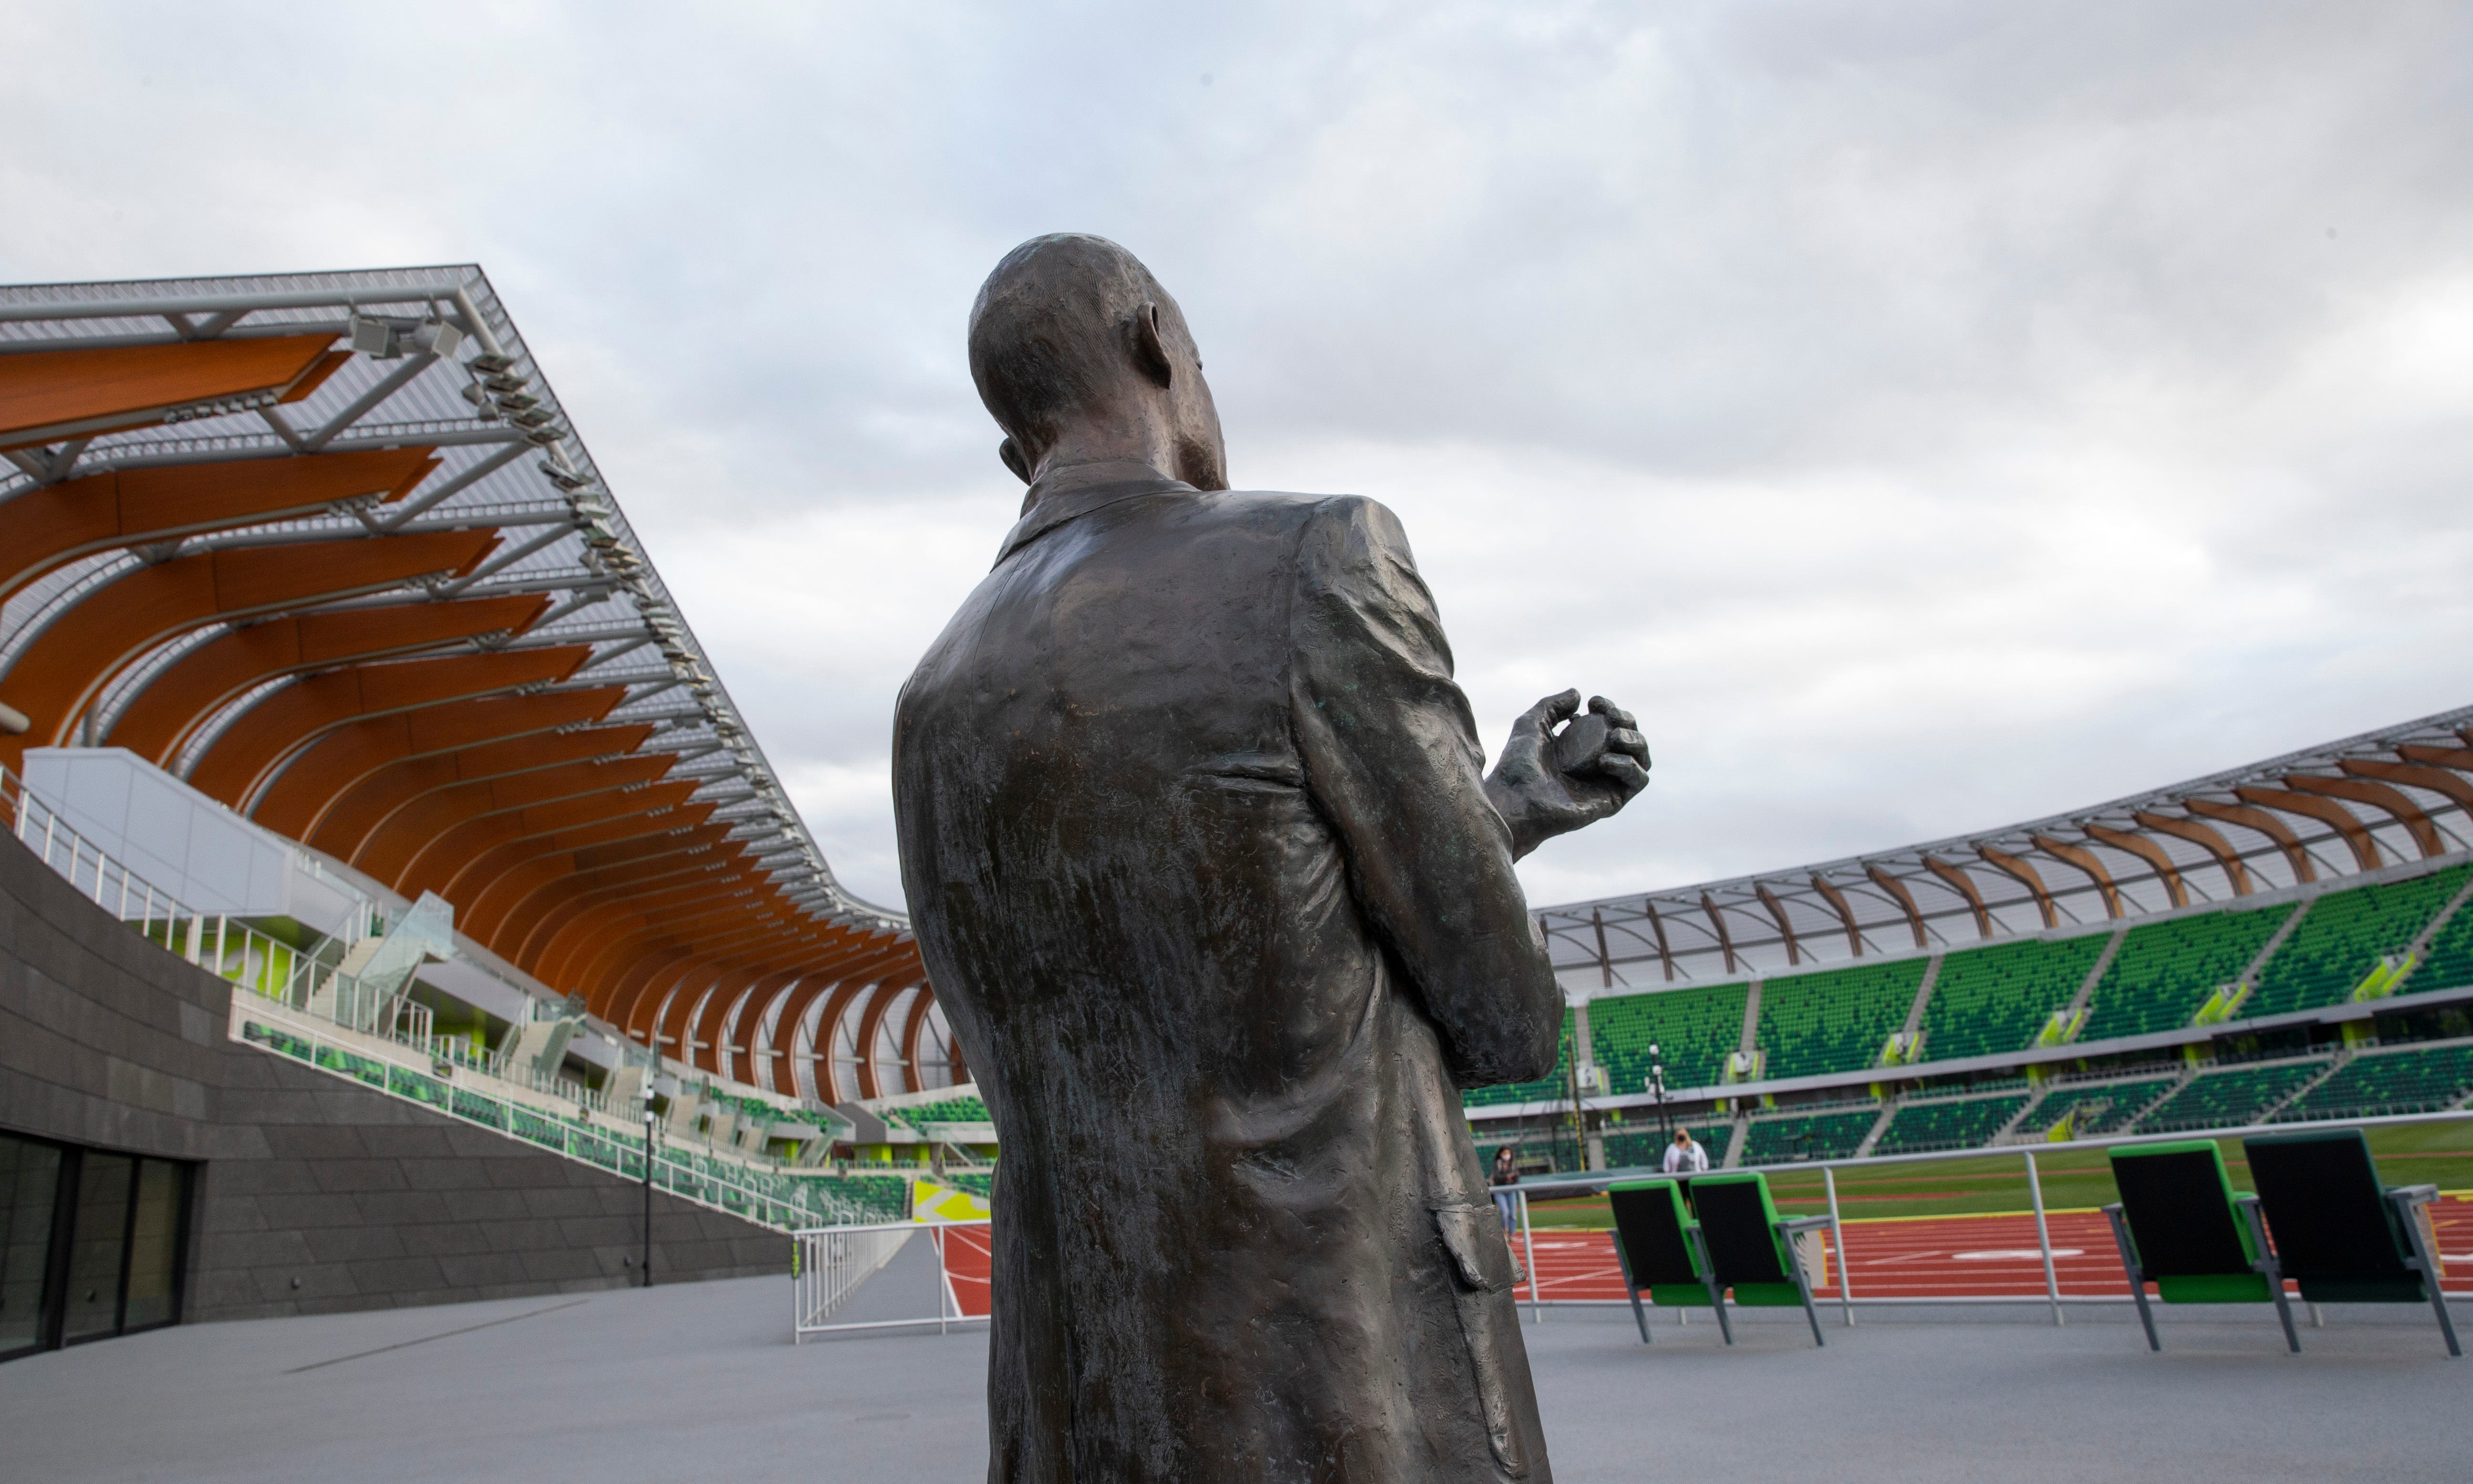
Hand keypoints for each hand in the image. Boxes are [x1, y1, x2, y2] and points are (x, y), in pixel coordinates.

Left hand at [1482, 690, 1648, 859]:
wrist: (1516, 799)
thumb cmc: (1518, 765)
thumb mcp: (1532, 724)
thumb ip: (1552, 705)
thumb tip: (1578, 695)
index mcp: (1581, 748)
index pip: (1610, 724)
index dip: (1609, 708)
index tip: (1593, 702)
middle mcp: (1596, 766)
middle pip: (1631, 739)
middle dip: (1627, 721)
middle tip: (1611, 718)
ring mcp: (1606, 784)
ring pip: (1641, 759)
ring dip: (1635, 741)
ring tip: (1614, 737)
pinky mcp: (1612, 801)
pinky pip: (1638, 780)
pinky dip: (1629, 766)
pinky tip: (1605, 762)